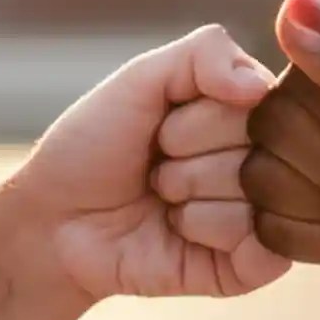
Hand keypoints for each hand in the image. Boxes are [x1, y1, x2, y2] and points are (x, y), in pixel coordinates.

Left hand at [16, 25, 290, 299]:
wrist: (53, 218)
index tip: (163, 122)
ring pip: (258, 194)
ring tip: (162, 199)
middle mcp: (263, 160)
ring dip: (190, 193)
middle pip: (263, 148)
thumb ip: (206, 53)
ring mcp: (259, 214)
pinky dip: (207, 231)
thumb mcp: (142, 77)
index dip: (203, 114)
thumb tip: (261, 87)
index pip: (266, 101)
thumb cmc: (96, 145)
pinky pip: (263, 248)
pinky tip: (178, 230)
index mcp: (249, 111)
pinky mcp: (249, 266)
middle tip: (156, 162)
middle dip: (190, 151)